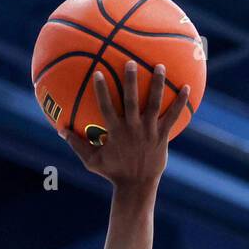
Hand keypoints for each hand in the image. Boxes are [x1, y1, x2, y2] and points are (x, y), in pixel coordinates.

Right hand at [61, 62, 189, 188]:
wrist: (137, 187)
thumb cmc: (113, 173)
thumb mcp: (92, 161)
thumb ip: (77, 144)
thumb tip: (60, 130)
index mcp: (115, 132)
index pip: (106, 107)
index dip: (102, 91)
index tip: (98, 73)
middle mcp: (133, 129)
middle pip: (131, 101)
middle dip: (131, 81)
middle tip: (131, 62)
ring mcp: (149, 132)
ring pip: (154, 105)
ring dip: (158, 85)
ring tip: (161, 66)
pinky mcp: (162, 136)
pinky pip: (172, 117)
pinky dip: (180, 102)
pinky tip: (187, 87)